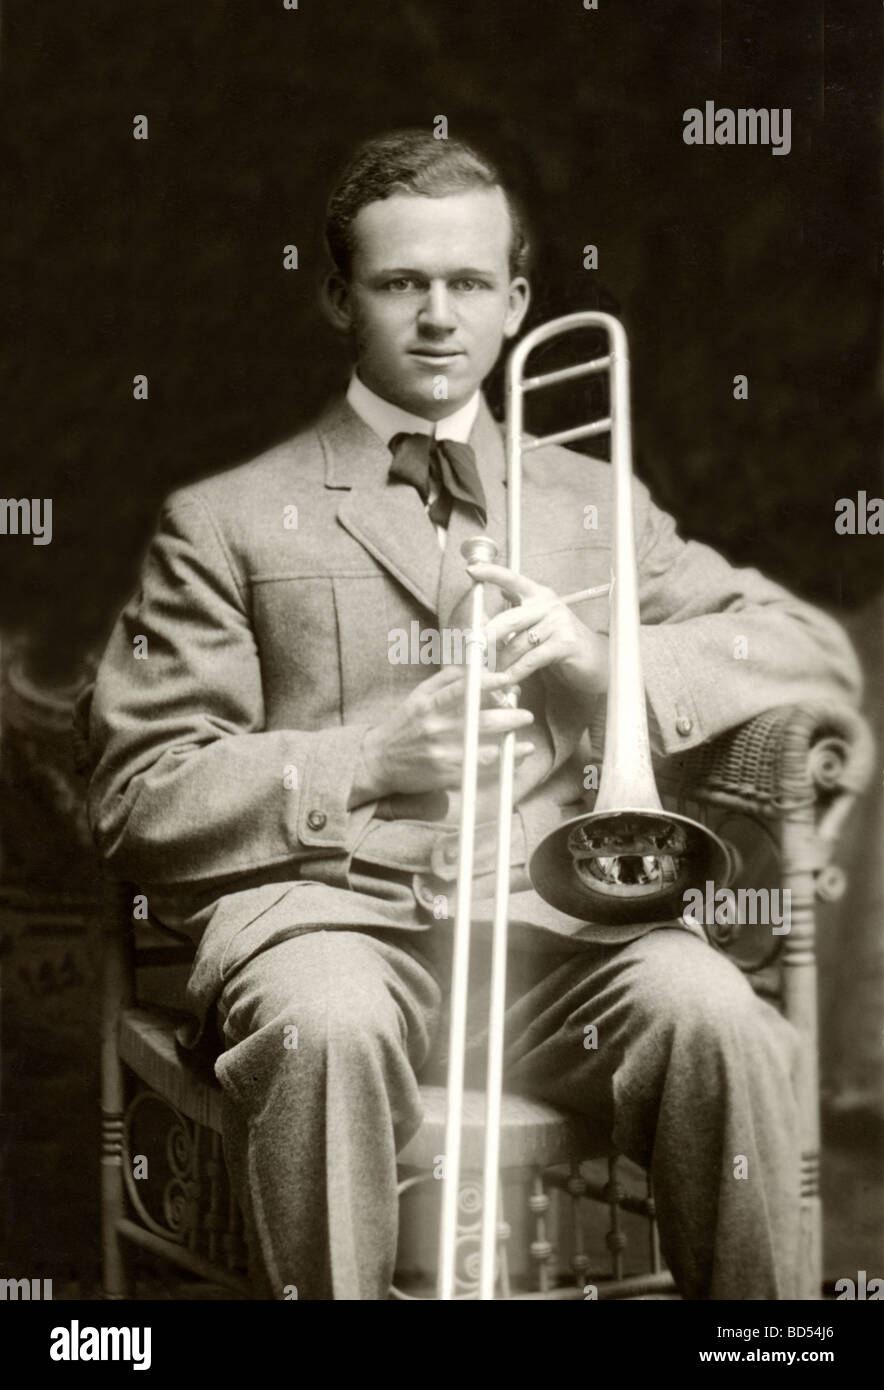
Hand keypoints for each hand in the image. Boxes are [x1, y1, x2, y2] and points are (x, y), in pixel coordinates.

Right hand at [350, 663, 534, 804]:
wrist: (377, 760)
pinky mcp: (443, 774)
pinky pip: (477, 770)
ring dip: (508, 746)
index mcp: (429, 705)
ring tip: (526, 745)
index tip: (507, 679)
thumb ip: (446, 680)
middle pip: (479, 721)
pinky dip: (497, 767)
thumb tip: (476, 665)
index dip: (487, 683)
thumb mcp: (418, 696)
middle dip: (509, 717)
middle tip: (526, 715)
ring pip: (483, 748)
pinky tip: (511, 762)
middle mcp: (435, 727)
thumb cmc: (403, 725)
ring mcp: (440, 753)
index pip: (461, 690)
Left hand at [468, 562, 608, 704]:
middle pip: (508, 619)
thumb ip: (512, 619)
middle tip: (470, 651)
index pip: (513, 579)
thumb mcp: (535, 625)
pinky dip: (515, 673)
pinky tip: (505, 681)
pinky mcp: (565, 643)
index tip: (471, 570)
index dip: (492, 573)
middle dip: (486, 638)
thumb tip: (480, 619)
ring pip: (517, 644)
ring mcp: (558, 622)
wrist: (595, 660)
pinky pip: (530, 659)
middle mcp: (548, 604)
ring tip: (489, 674)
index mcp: (538, 594)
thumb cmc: (559, 642)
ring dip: (500, 663)